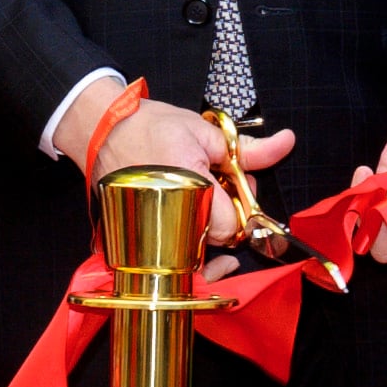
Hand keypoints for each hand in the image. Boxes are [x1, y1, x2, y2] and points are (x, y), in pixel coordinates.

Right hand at [59, 76, 294, 275]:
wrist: (101, 129)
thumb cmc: (149, 126)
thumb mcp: (204, 131)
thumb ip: (247, 150)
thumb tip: (285, 143)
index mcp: (190, 187)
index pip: (231, 226)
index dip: (242, 212)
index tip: (238, 193)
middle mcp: (168, 216)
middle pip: (213, 244)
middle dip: (226, 222)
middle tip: (219, 190)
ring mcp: (147, 231)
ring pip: (191, 256)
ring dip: (204, 235)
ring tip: (198, 203)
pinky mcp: (131, 240)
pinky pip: (165, 260)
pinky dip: (179, 249)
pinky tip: (183, 226)